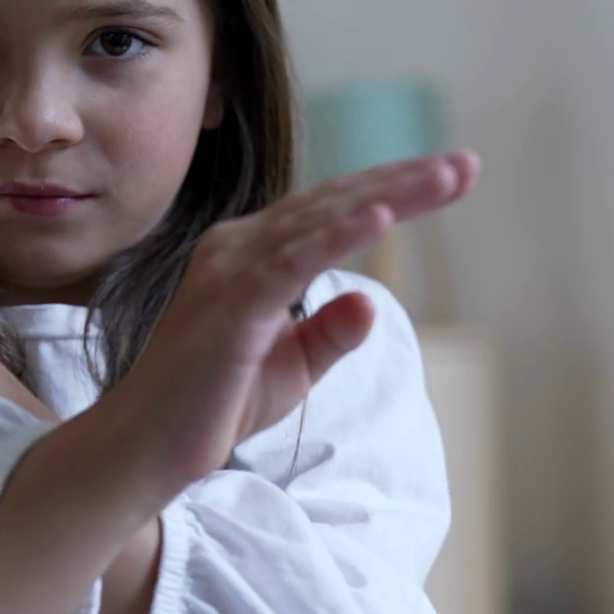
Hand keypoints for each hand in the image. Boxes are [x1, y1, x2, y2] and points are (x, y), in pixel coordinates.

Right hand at [106, 151, 480, 488]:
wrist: (145, 448)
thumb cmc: (209, 407)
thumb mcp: (291, 367)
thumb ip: (329, 333)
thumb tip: (372, 300)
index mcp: (250, 256)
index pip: (331, 212)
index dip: (392, 190)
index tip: (451, 176)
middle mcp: (237, 248)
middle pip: (335, 202)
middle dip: (405, 180)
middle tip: (467, 165)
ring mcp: (232, 272)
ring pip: (322, 220)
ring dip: (389, 196)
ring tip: (446, 177)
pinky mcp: (232, 307)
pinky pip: (293, 261)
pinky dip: (339, 235)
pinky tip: (382, 215)